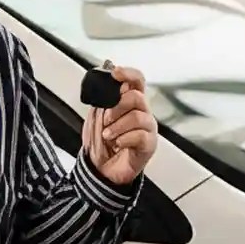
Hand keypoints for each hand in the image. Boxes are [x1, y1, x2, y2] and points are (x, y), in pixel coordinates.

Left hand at [82, 64, 156, 185]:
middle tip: (106, 119)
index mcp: (129, 103)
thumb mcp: (95, 117)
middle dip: (116, 107)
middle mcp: (141, 112)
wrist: (100, 170)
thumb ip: (102, 99)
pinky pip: (140, 135)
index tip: (116, 73)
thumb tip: (106, 80)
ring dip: (117, 126)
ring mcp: (147, 128)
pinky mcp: (149, 145)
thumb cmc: (100, 144)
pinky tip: (117, 144)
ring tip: (108, 135)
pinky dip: (124, 139)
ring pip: (138, 116)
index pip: (136, 80)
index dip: (128, 74)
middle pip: (136, 97)